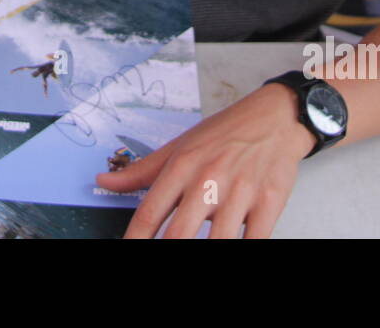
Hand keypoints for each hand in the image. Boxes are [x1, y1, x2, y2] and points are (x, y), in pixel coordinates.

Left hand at [96, 84, 314, 237]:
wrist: (275, 118)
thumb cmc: (224, 133)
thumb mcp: (179, 146)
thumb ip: (141, 170)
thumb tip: (104, 181)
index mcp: (183, 165)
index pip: (150, 213)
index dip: (134, 240)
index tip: (127, 250)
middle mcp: (209, 179)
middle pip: (179, 234)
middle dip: (167, 251)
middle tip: (156, 261)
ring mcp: (240, 192)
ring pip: (217, 242)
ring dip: (205, 252)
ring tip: (197, 253)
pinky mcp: (269, 202)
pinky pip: (254, 240)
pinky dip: (243, 249)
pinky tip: (231, 248)